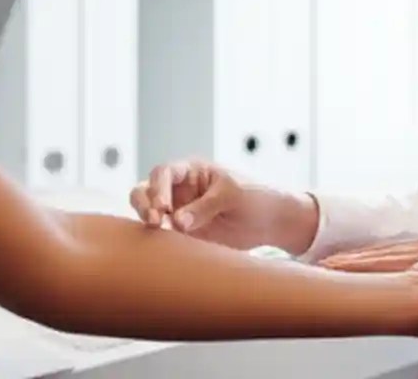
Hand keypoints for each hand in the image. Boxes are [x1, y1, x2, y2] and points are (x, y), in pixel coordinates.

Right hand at [129, 159, 318, 253]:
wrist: (273, 222)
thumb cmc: (256, 196)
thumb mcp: (233, 194)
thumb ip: (206, 206)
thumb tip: (177, 222)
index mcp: (191, 171)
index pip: (164, 173)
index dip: (158, 188)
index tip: (164, 207)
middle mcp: (180, 190)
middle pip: (146, 191)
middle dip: (144, 204)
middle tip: (155, 222)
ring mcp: (179, 212)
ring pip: (149, 213)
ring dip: (146, 221)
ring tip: (157, 233)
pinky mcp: (183, 234)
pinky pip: (163, 235)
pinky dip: (158, 240)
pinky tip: (164, 247)